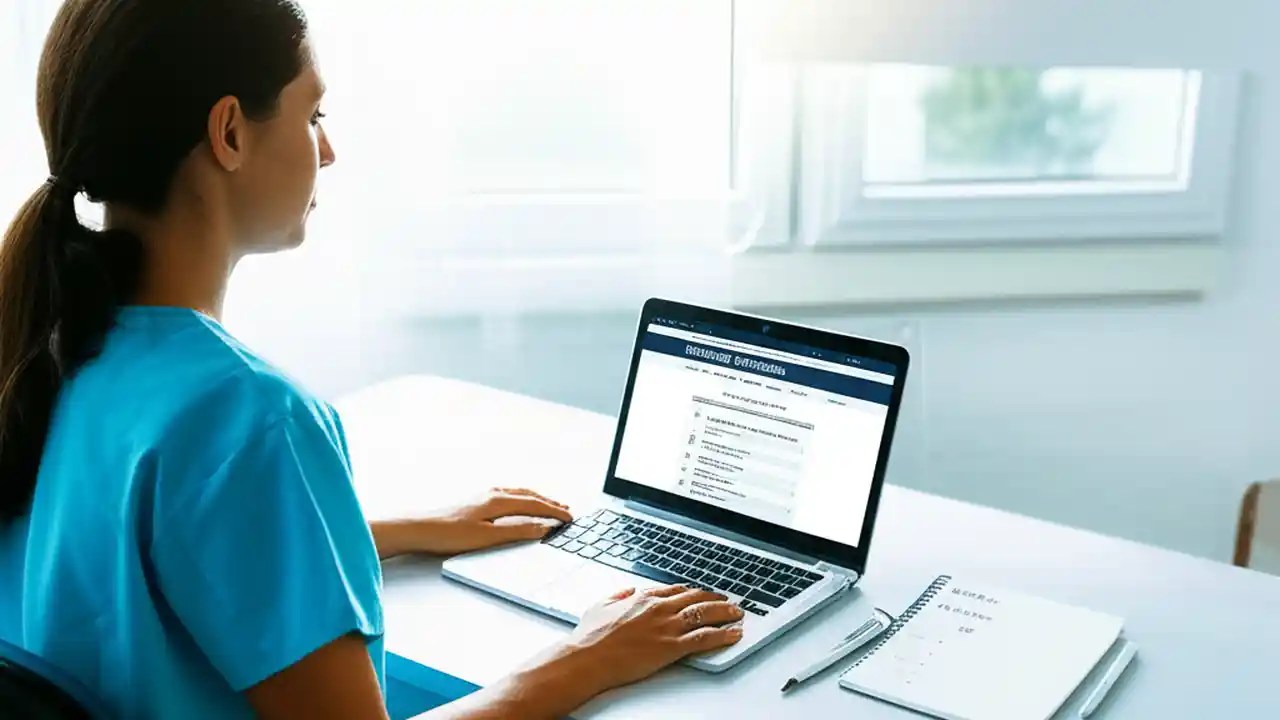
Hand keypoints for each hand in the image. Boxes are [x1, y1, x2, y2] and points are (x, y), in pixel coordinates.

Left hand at [408, 487, 573, 555]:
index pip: (536, 504)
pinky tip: (521, 503)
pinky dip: (524, 498)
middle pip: (530, 495)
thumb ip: (518, 531)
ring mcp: (485, 494)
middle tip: (567, 510)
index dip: (555, 512)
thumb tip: (543, 527)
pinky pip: (510, 495)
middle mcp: (494, 493)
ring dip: (538, 499)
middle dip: (550, 502)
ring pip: (520, 493)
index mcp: (499, 500)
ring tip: (550, 505)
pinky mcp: (478, 499)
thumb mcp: (488, 537)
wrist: (421, 528)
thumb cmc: (451, 534)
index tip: (570, 518)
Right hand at [444, 585, 744, 718]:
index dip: (692, 591)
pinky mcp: (671, 646)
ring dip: (725, 613)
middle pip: (695, 598)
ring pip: (705, 614)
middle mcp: (658, 607)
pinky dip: (723, 634)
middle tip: (728, 600)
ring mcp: (666, 626)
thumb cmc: (589, 637)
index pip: (675, 590)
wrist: (586, 657)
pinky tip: (734, 633)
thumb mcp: (599, 606)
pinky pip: (704, 637)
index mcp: (642, 597)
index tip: (701, 592)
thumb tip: (626, 591)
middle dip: (715, 599)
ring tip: (738, 614)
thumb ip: (616, 597)